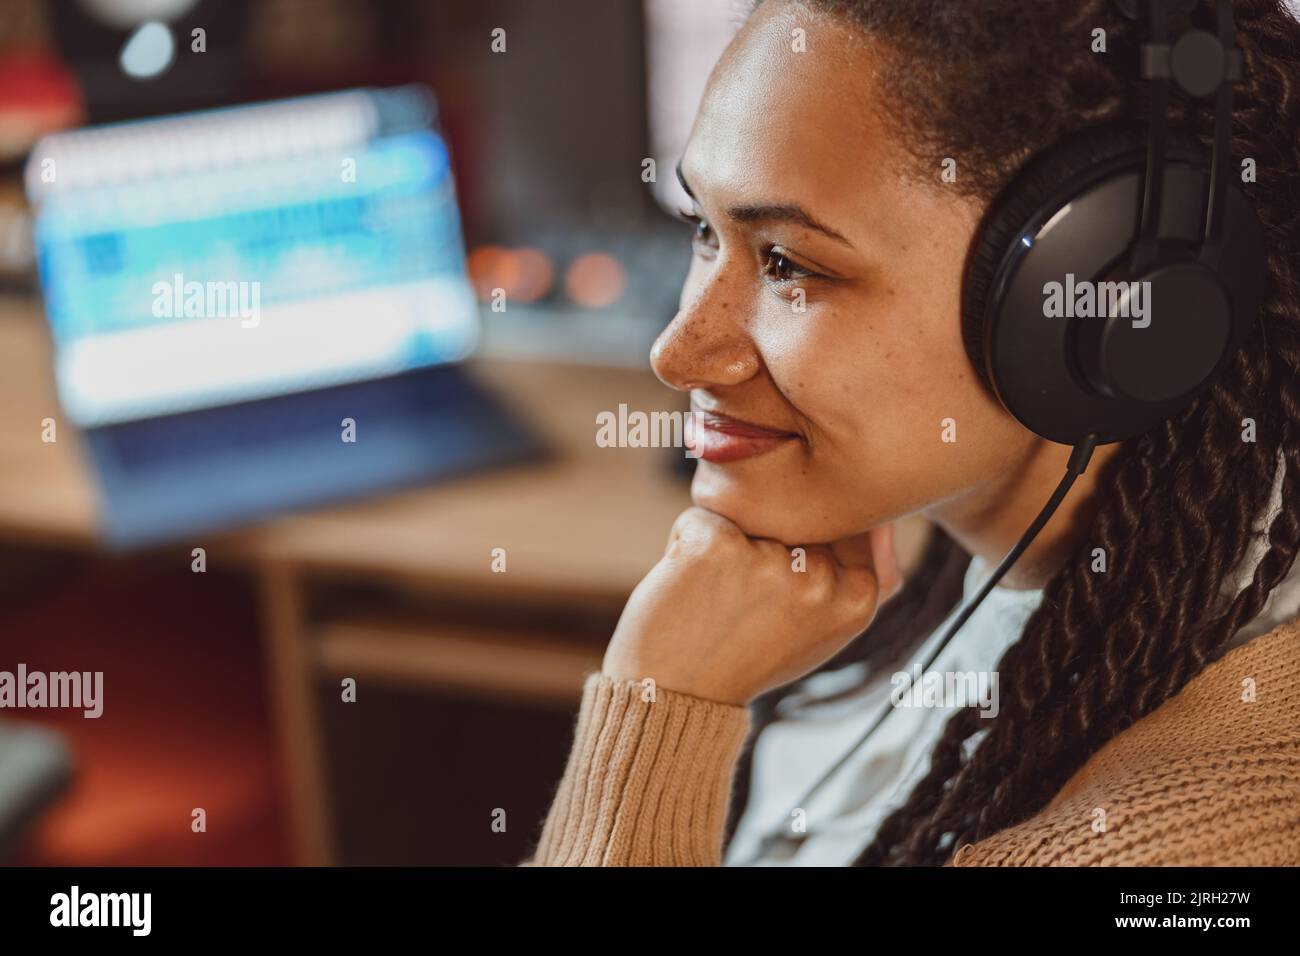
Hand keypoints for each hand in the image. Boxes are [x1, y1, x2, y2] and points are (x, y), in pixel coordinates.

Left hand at [602, 507, 902, 705]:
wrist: (676, 697)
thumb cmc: (751, 655)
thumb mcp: (825, 626)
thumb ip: (862, 574)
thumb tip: (881, 520)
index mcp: (857, 596)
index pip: (844, 527)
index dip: (802, 549)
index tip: (777, 593)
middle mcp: (819, 578)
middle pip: (794, 515)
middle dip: (764, 542)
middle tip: (742, 601)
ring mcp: (768, 561)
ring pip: (748, 511)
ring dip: (727, 543)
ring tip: (716, 596)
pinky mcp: (715, 546)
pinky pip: (702, 517)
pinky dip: (688, 543)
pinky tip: (687, 587)